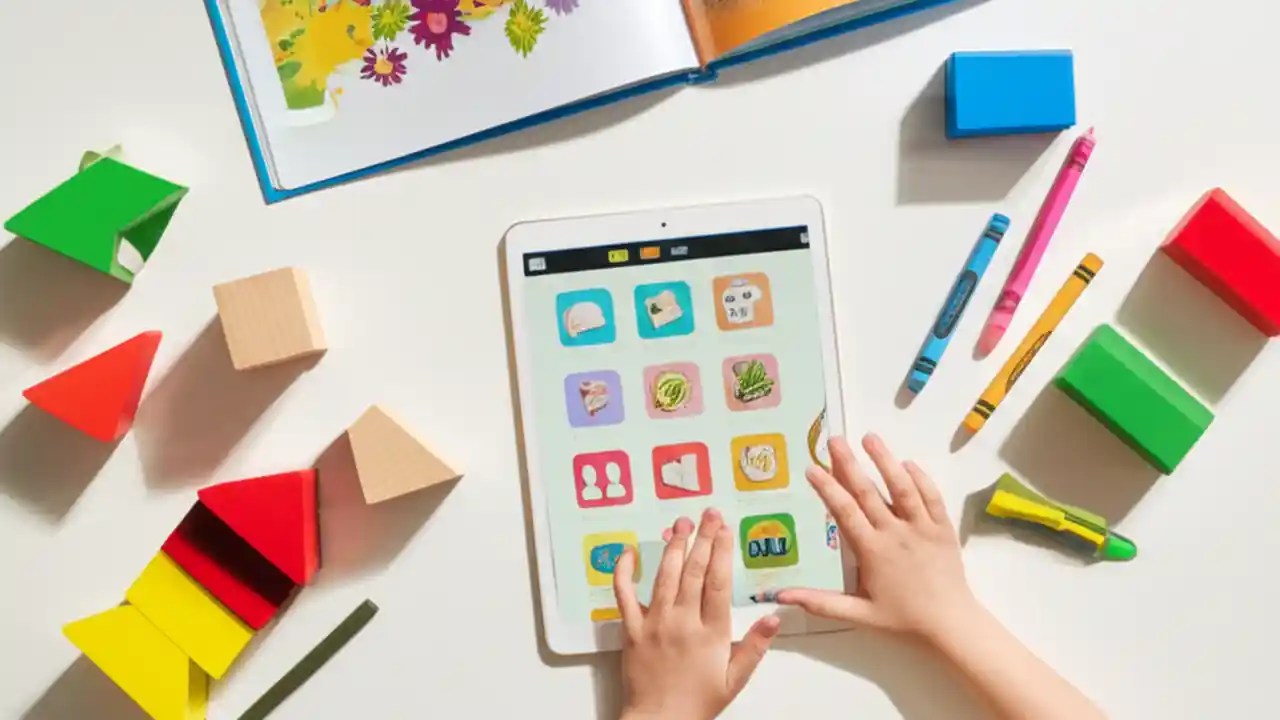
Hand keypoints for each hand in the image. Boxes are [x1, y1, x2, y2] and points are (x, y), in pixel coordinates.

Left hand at [615, 509, 780, 719]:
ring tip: (681, 523)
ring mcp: (654, 623)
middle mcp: (682, 622)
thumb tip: (774, 617)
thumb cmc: (697, 702)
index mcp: (711, 633)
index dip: (722, 552)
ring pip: (664, 576)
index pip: (718, 583)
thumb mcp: (735, 679)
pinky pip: (623, 595)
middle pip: (694, 572)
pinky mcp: (631, 629)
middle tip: (708, 514)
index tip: (725, 529)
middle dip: (703, 539)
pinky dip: (624, 571)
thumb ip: (755, 646)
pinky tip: (630, 552)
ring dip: (673, 546)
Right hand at [777, 434, 980, 642]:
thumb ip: (820, 602)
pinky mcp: (943, 528)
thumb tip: (781, 595)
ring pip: (902, 487)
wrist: (950, 625)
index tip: (812, 468)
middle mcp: (895, 533)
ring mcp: (922, 528)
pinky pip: (931, 497)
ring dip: (885, 460)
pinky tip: (908, 463)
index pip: (845, 512)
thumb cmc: (903, 619)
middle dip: (849, 463)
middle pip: (868, 491)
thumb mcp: (859, 614)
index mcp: (872, 551)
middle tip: (834, 440)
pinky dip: (921, 479)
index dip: (827, 488)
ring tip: (870, 438)